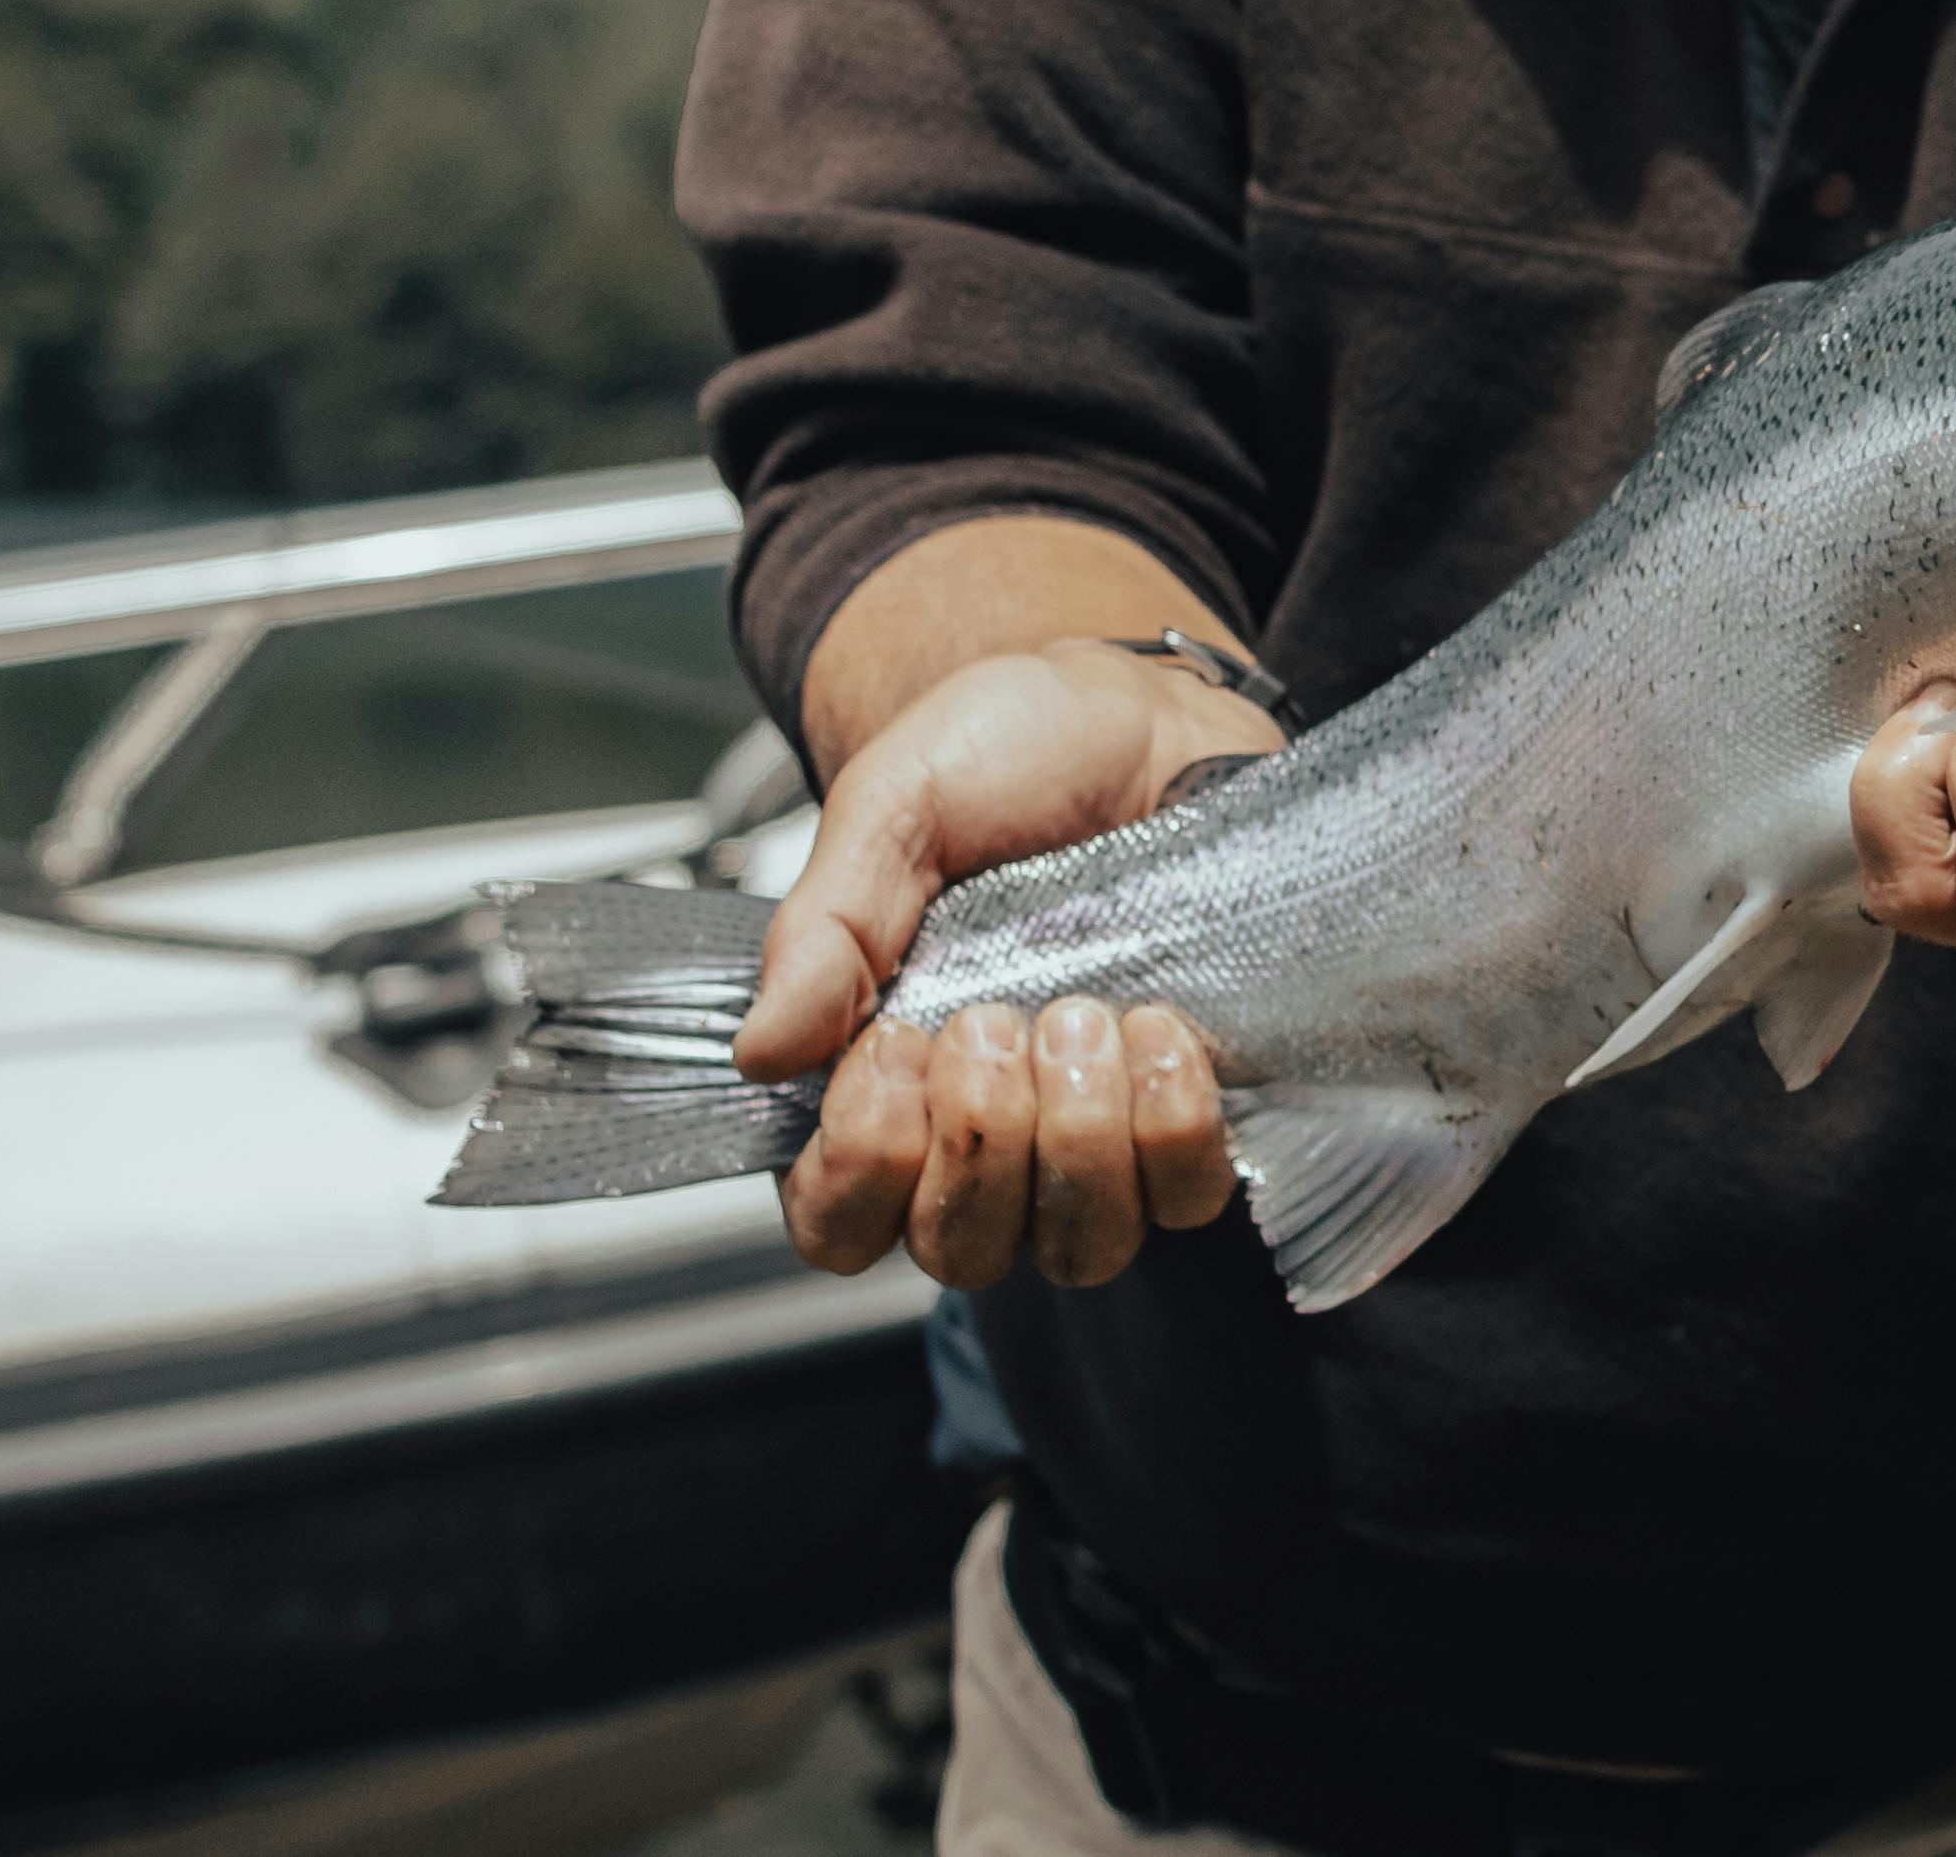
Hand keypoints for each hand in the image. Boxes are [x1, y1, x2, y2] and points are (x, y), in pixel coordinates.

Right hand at [734, 639, 1283, 1287]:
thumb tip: (762, 1052)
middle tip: (991, 1017)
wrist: (1135, 705)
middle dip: (976, 1144)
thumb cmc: (1005, 755)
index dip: (859, 1175)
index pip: (836, 1221)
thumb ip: (826, 928)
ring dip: (1078, 1141)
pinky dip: (1173, 1127)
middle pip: (962, 1250)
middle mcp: (985, 1127)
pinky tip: (1162, 1028)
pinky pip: (1189, 1193)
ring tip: (1083, 1013)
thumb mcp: (894, 808)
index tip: (894, 1056)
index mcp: (881, 1075)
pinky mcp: (1193, 1103)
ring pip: (1081, 1246)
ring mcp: (1094, 1128)